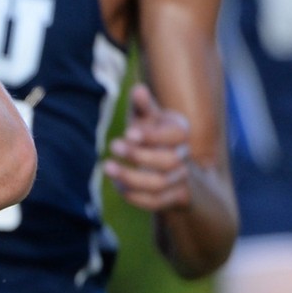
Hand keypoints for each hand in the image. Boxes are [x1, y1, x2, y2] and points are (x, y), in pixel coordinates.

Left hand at [104, 84, 194, 212]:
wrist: (166, 166)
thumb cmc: (150, 133)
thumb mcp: (146, 118)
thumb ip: (142, 107)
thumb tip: (138, 90)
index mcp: (180, 132)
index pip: (176, 135)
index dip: (153, 136)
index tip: (129, 133)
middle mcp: (184, 156)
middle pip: (169, 161)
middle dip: (139, 156)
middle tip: (113, 146)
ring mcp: (180, 179)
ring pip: (159, 184)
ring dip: (132, 178)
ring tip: (107, 167)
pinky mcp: (172, 198)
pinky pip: (156, 202)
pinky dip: (135, 196)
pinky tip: (117, 185)